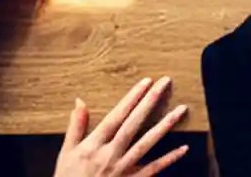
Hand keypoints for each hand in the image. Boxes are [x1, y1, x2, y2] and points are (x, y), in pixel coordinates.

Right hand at [55, 77, 188, 176]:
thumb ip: (75, 126)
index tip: (146, 81)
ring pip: (147, 144)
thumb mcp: (66, 152)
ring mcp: (122, 169)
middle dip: (150, 102)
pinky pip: (153, 169)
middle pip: (133, 124)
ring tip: (180, 110)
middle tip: (165, 83)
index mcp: (94, 145)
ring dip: (165, 126)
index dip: (131, 98)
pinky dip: (169, 159)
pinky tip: (184, 147)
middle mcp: (110, 154)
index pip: (116, 116)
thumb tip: (79, 101)